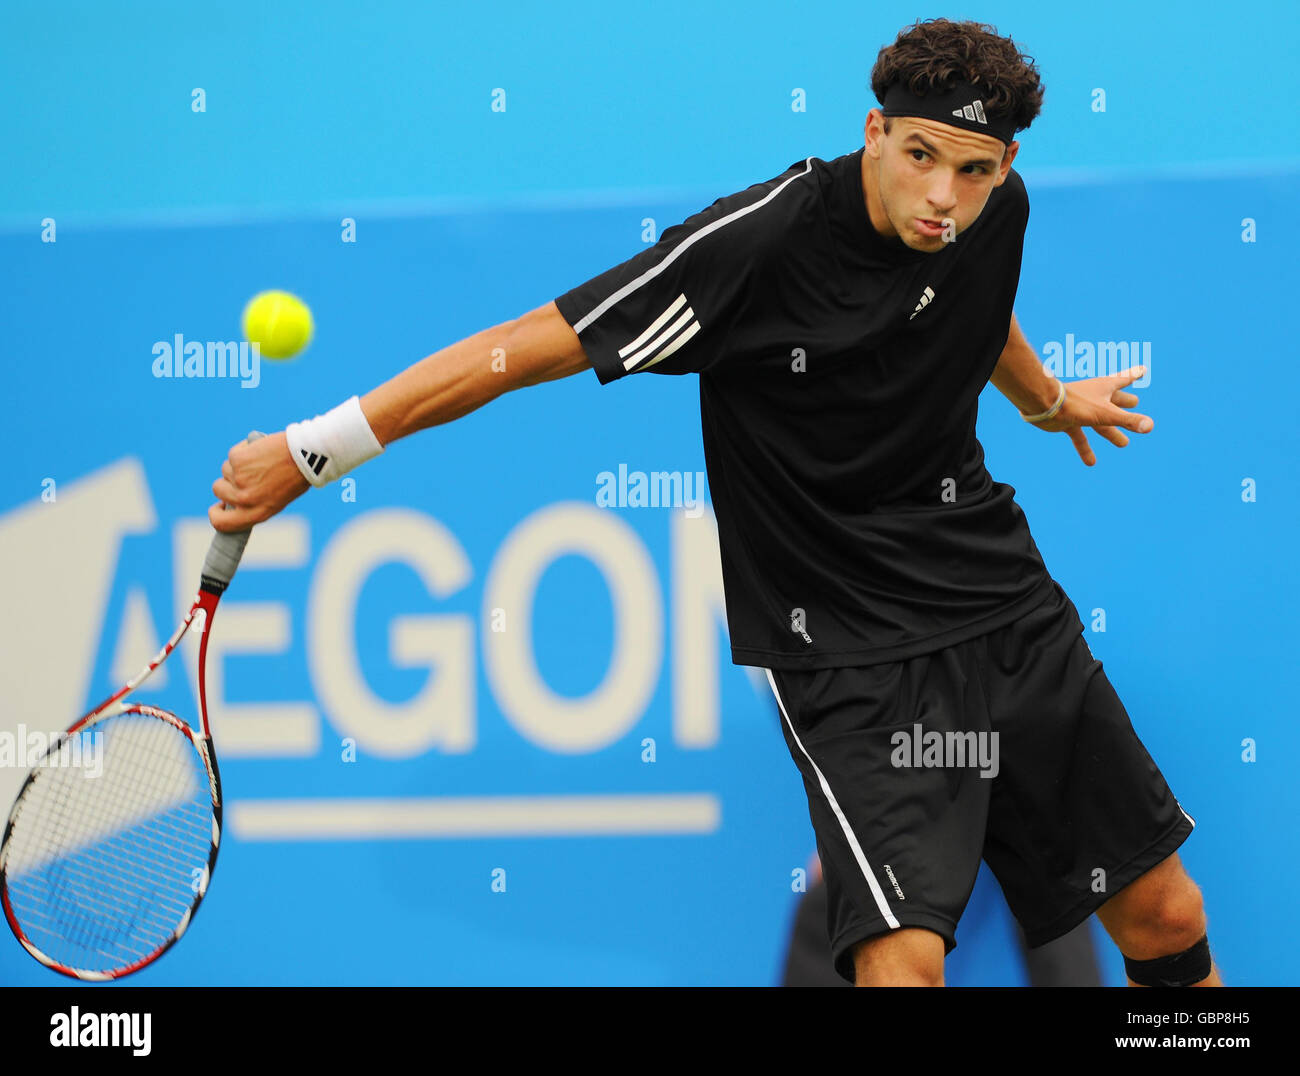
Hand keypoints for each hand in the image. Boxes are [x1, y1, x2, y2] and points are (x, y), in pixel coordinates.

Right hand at [209, 432, 309, 531]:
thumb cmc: (295, 477)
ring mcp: (240, 479)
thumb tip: (232, 500)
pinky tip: (261, 450)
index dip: (216, 514)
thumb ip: (254, 503)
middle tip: (246, 474)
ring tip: (263, 462)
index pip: (222, 523)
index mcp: (257, 513)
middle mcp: (245, 499)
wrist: (307, 455)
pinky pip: (232, 455)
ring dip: (238, 465)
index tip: (219, 505)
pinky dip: (244, 450)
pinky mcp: (238, 460)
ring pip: (225, 470)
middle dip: (227, 481)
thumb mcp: (276, 500)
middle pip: (218, 490)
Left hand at [1028, 365, 1152, 466]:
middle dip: (1124, 403)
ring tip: (1124, 444)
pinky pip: (1080, 437)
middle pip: (1114, 400)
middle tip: (1135, 403)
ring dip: (1112, 433)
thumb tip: (1150, 426)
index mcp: (1105, 388)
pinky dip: (1085, 448)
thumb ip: (1128, 420)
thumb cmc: (1076, 404)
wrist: (1044, 405)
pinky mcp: (1068, 422)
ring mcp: (1081, 410)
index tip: (1142, 370)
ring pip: (1100, 422)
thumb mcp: (1106, 414)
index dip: (1134, 374)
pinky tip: (1091, 462)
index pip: (1124, 379)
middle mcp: (1094, 397)